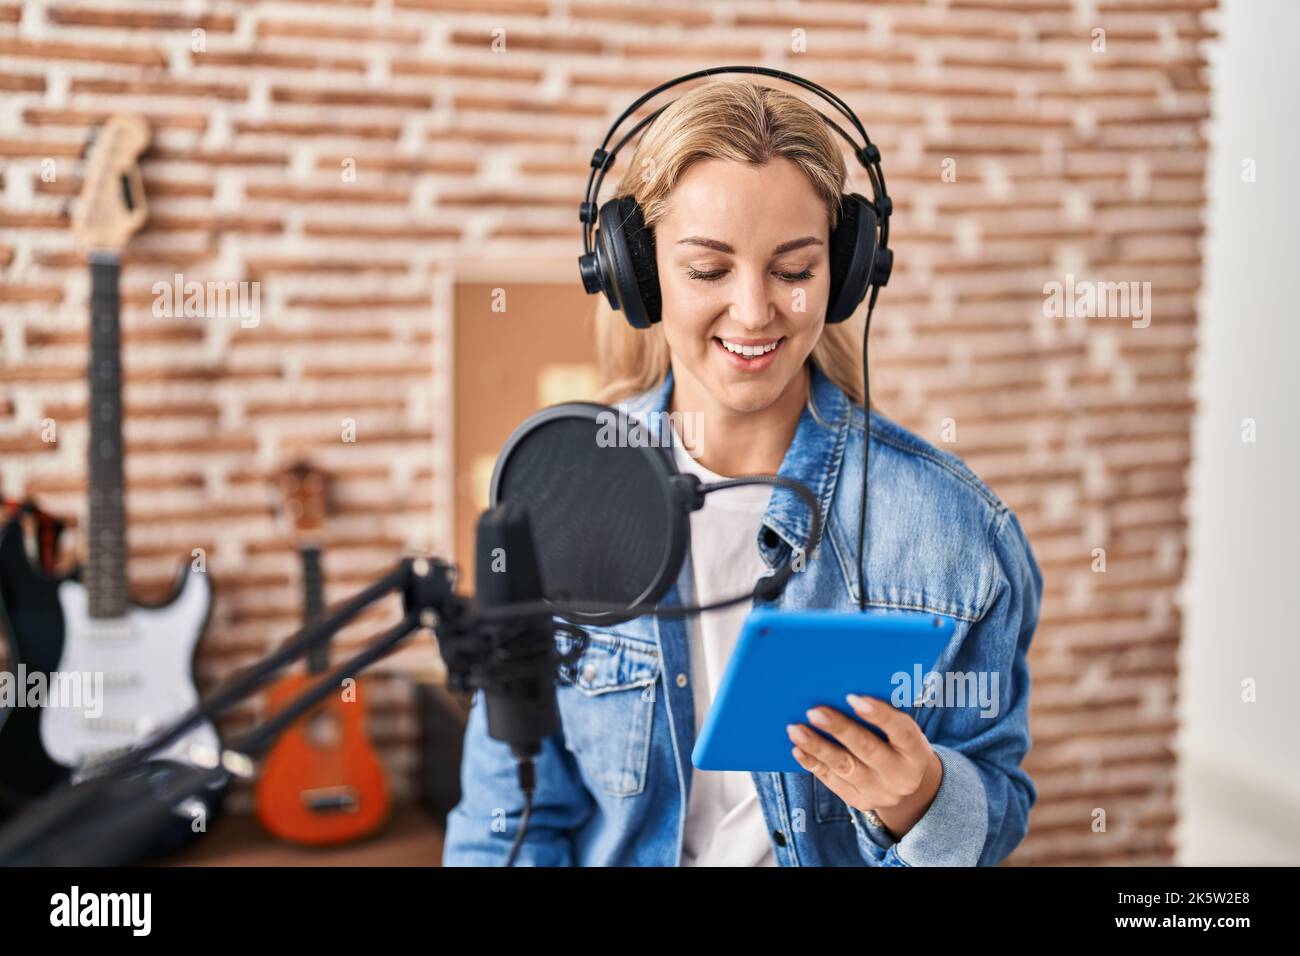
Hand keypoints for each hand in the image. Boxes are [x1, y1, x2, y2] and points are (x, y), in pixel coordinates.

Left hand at [787, 694, 942, 839]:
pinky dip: (813, 763)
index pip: (902, 731)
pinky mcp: (859, 801)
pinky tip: (797, 748)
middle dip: (839, 729)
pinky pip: (832, 781)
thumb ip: (881, 715)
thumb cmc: (897, 743)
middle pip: (867, 749)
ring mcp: (879, 792)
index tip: (852, 697)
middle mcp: (901, 776)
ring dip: (817, 746)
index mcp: (916, 752)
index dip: (879, 714)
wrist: (905, 783)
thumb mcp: (901, 731)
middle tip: (814, 712)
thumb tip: (841, 693)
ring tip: (796, 729)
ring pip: (844, 767)